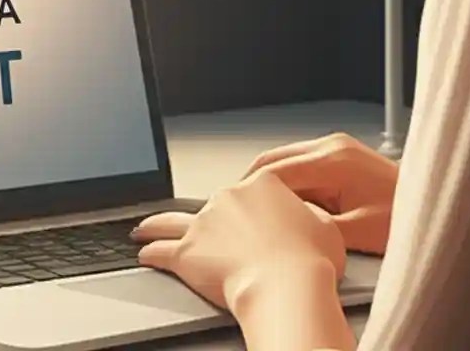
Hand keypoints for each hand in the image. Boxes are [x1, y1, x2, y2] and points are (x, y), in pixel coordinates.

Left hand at [131, 171, 345, 311]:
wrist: (285, 283)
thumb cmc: (308, 261)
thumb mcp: (325, 227)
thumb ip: (309, 216)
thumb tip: (305, 216)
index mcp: (263, 186)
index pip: (251, 191)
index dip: (250, 208)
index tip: (249, 219)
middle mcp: (228, 198)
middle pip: (214, 206)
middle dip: (208, 220)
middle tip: (205, 232)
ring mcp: (204, 223)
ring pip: (174, 221)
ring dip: (156, 225)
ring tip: (143, 228)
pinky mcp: (187, 251)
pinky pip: (161, 250)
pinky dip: (151, 252)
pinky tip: (144, 254)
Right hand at [243, 133, 397, 254]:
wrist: (435, 206)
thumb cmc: (404, 219)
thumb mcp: (356, 233)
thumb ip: (314, 226)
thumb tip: (282, 228)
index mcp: (334, 160)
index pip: (276, 171)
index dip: (251, 192)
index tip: (237, 211)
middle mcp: (332, 146)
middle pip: (274, 160)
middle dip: (253, 185)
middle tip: (236, 211)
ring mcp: (336, 148)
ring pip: (285, 161)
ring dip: (269, 184)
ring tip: (256, 212)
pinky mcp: (340, 156)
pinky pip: (301, 165)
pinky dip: (287, 184)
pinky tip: (285, 207)